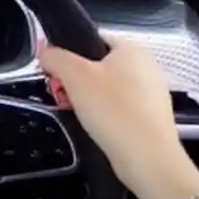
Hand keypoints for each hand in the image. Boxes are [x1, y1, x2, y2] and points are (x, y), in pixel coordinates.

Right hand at [39, 30, 198, 198]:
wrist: (148, 158)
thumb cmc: (113, 110)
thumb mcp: (75, 77)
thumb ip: (55, 57)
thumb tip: (45, 51)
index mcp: (132, 47)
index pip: (92, 39)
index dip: (69, 55)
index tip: (57, 76)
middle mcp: (148, 65)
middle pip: (100, 65)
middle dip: (77, 81)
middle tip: (64, 97)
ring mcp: (153, 92)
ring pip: (109, 88)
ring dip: (90, 99)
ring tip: (79, 115)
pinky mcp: (153, 117)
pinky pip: (121, 108)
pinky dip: (107, 115)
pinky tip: (99, 129)